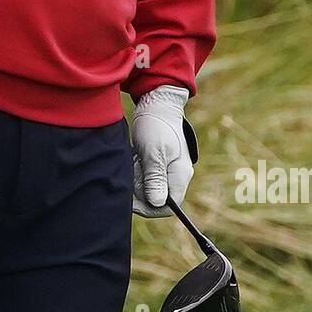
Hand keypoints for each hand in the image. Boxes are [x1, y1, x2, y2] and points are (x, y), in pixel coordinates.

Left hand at [131, 85, 193, 218]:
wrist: (155, 103)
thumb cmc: (156, 125)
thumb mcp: (154, 152)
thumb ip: (156, 178)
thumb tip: (158, 203)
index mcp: (179, 175)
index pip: (168, 206)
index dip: (149, 207)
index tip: (132, 198)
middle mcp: (174, 176)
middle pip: (154, 198)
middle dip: (139, 187)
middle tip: (135, 167)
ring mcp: (165, 170)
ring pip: (146, 187)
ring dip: (136, 176)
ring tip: (135, 158)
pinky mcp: (155, 164)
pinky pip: (142, 176)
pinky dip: (135, 169)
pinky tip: (135, 156)